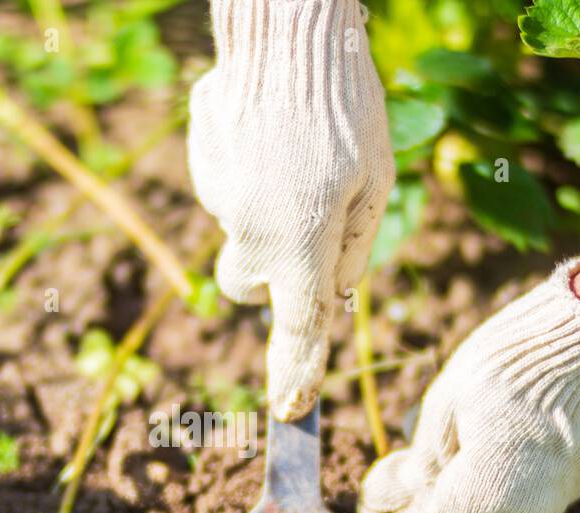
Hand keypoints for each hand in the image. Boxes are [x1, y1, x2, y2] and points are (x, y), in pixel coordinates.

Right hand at [188, 0, 393, 420]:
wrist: (287, 32)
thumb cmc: (347, 108)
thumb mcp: (375, 185)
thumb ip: (352, 252)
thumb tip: (333, 297)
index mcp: (298, 245)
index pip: (296, 329)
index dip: (294, 373)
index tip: (289, 408)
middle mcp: (248, 231)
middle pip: (251, 282)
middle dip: (273, 271)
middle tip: (306, 222)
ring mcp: (218, 196)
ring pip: (243, 224)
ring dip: (268, 206)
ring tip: (298, 151)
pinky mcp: (203, 162)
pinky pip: (230, 182)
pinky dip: (250, 169)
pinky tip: (271, 130)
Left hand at [359, 259, 579, 512]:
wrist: (576, 339)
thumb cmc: (497, 371)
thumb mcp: (439, 412)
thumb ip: (416, 467)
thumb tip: (385, 498)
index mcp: (478, 503)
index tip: (389, 509)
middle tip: (420, 482)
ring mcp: (556, 501)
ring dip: (479, 500)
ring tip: (464, 448)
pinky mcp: (579, 480)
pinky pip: (534, 494)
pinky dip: (513, 479)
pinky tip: (506, 438)